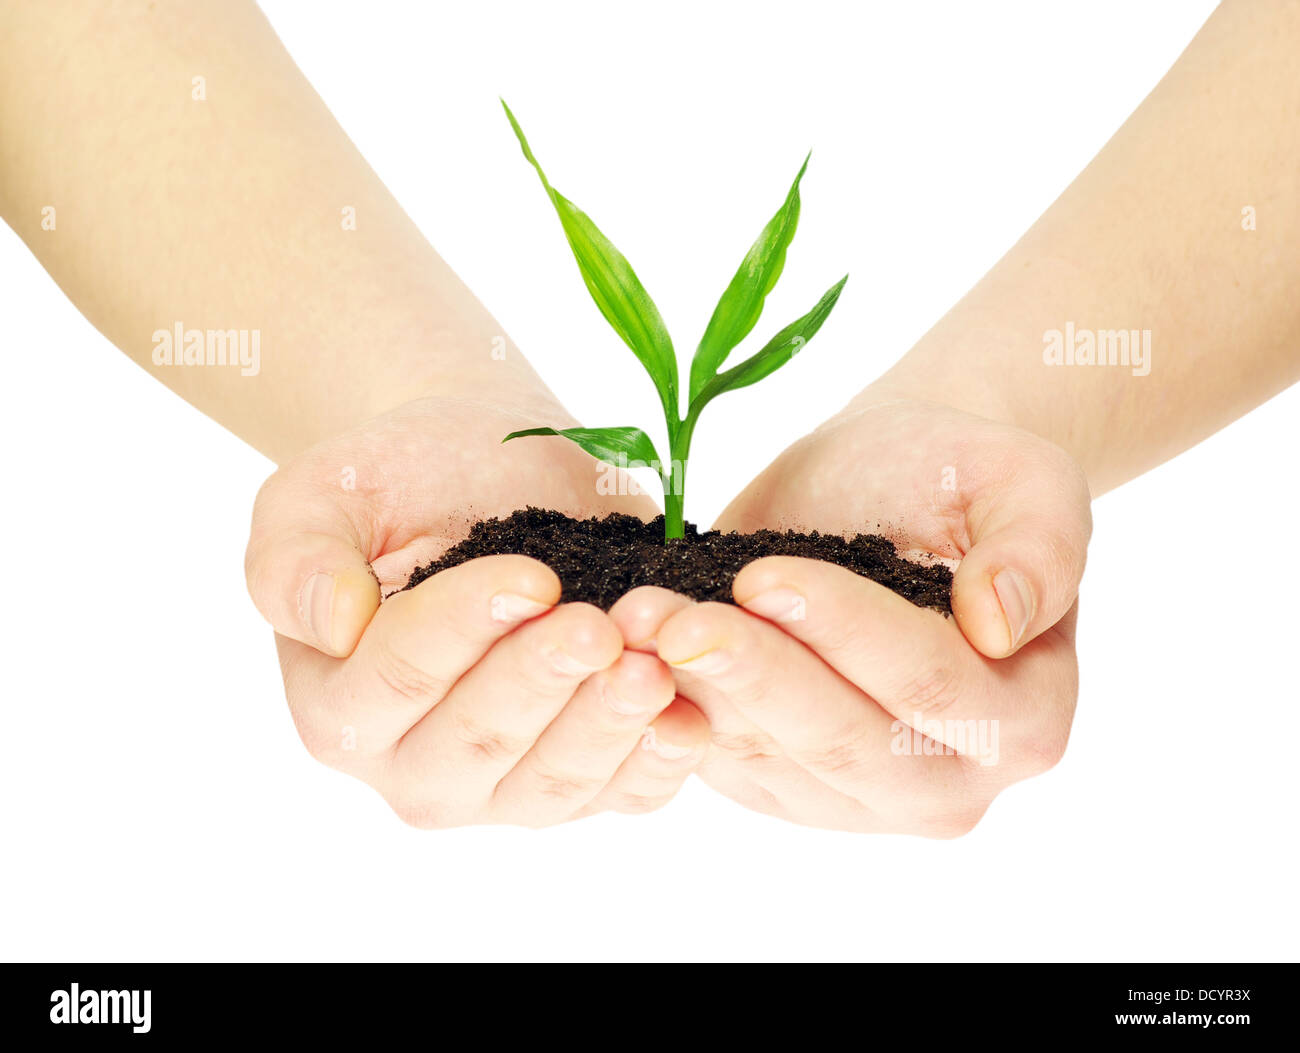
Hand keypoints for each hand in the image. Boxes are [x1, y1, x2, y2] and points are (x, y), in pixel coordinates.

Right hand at [245, 393, 708, 827]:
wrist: (485, 469)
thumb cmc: (400, 478)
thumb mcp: (323, 492)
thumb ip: (294, 558)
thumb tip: (330, 623)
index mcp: (339, 706)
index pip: (398, 682)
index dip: (465, 631)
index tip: (530, 576)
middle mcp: (414, 764)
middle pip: (478, 745)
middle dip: (543, 684)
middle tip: (600, 629)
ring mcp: (501, 784)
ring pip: (553, 783)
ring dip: (607, 726)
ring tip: (652, 662)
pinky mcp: (580, 775)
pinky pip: (621, 793)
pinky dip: (658, 759)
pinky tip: (690, 714)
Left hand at [610, 393, 1090, 834]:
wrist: (886, 491)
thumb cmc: (955, 477)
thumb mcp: (1022, 479)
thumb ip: (1038, 546)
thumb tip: (1001, 623)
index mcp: (1028, 717)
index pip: (932, 686)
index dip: (845, 634)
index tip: (765, 578)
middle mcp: (953, 783)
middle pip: (845, 743)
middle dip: (754, 676)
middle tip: (673, 618)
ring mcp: (862, 798)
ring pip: (772, 757)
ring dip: (696, 690)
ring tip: (636, 621)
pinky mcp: (784, 784)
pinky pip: (725, 758)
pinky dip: (673, 706)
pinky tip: (631, 649)